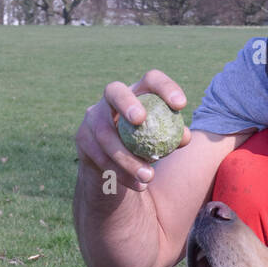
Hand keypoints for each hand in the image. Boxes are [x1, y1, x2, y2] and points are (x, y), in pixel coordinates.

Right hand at [75, 69, 189, 192]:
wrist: (115, 168)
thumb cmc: (146, 147)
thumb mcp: (161, 142)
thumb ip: (173, 137)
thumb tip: (185, 137)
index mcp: (137, 93)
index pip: (151, 80)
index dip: (165, 88)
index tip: (181, 105)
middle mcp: (110, 99)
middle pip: (114, 91)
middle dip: (126, 103)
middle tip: (140, 120)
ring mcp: (92, 117)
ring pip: (105, 134)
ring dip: (127, 158)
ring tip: (148, 177)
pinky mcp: (82, 139)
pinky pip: (99, 156)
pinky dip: (120, 173)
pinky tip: (137, 186)